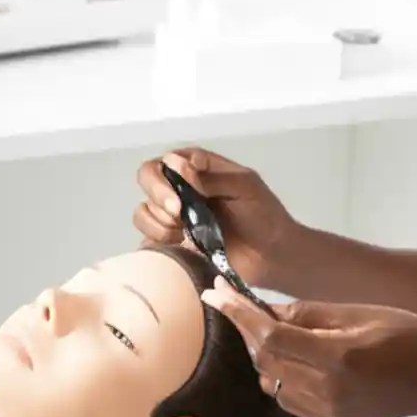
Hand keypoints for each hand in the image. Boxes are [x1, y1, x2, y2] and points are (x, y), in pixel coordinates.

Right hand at [133, 147, 298, 288]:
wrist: (273, 255)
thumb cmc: (264, 215)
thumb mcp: (245, 187)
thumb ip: (212, 176)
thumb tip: (176, 164)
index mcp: (198, 166)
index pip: (165, 161)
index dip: (163, 180)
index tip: (179, 202)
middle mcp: (182, 186)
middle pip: (147, 179)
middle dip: (157, 198)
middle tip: (178, 217)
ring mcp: (176, 214)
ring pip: (143, 210)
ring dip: (156, 222)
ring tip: (182, 234)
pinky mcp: (175, 240)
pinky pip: (149, 236)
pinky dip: (156, 239)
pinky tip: (180, 243)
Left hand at [200, 277, 416, 416]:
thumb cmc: (409, 336)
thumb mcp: (359, 312)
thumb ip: (308, 313)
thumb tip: (267, 310)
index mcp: (337, 358)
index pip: (269, 337)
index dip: (237, 313)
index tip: (214, 291)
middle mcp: (327, 391)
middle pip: (264, 361)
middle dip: (248, 329)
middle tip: (240, 301)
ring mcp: (328, 413)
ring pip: (270, 382)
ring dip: (265, 354)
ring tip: (279, 328)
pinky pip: (288, 398)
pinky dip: (282, 374)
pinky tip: (298, 355)